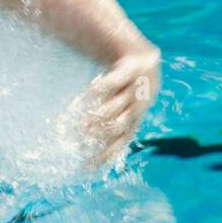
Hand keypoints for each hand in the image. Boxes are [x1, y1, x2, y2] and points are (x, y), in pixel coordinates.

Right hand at [81, 46, 160, 167]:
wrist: (142, 57)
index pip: (122, 140)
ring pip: (116, 106)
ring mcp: (135, 87)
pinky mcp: (129, 69)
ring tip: (79, 125)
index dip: (106, 154)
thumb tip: (86, 143)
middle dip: (100, 135)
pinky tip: (83, 98)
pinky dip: (98, 91)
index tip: (87, 165)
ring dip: (97, 117)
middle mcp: (138, 105)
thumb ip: (108, 123)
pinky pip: (113, 82)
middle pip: (119, 125)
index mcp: (136, 118)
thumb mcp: (123, 107)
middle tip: (79, 142)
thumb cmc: (127, 88)